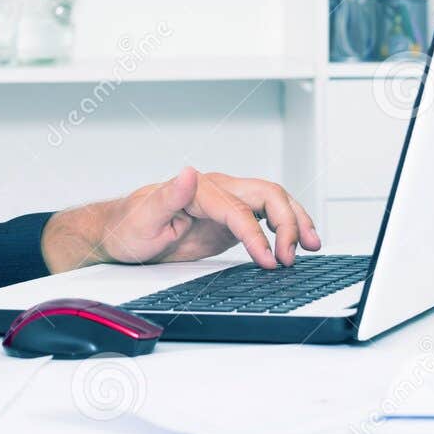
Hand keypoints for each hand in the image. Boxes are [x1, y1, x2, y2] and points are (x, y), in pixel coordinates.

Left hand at [40, 166, 320, 272]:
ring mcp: (226, 202)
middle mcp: (217, 189)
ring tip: (313, 245)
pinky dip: (286, 226)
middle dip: (288, 222)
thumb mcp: (141, 219)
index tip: (268, 260)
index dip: (257, 234)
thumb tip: (188, 172)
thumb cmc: (128, 227)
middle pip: (267, 194)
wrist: (121, 233)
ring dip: (295, 220)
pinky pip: (266, 216)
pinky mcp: (229, 218)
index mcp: (198, 189)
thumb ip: (167, 196)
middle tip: (293, 257)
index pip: (239, 210)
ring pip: (272, 201)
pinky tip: (297, 242)